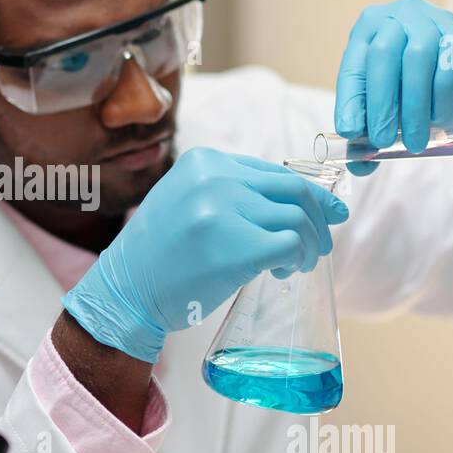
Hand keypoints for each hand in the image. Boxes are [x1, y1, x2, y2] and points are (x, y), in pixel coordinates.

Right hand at [62, 147, 348, 362]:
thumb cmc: (160, 255)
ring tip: (300, 264)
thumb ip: (230, 192)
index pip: (273, 171)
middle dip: (320, 217)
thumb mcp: (186, 201)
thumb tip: (300, 200)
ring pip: (297, 218)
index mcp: (203, 161)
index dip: (308, 193)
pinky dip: (297, 259)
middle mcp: (214, 178)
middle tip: (322, 245)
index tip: (327, 212)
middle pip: (294, 190)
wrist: (126, 291)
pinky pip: (290, 245)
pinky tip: (285, 272)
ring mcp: (224, 210)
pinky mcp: (236, 246)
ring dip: (310, 244)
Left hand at [334, 0, 452, 174]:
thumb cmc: (421, 94)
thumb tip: (358, 165)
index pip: (353, 65)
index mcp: (369, 30)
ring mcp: (432, 20)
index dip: (349, 100)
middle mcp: (399, 15)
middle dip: (380, 103)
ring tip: (414, 140)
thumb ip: (371, 134)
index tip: (350, 131)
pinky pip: (449, 64)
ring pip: (416, 59)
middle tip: (383, 140)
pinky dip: (440, 98)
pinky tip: (437, 117)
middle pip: (382, 55)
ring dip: (413, 106)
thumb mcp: (390, 111)